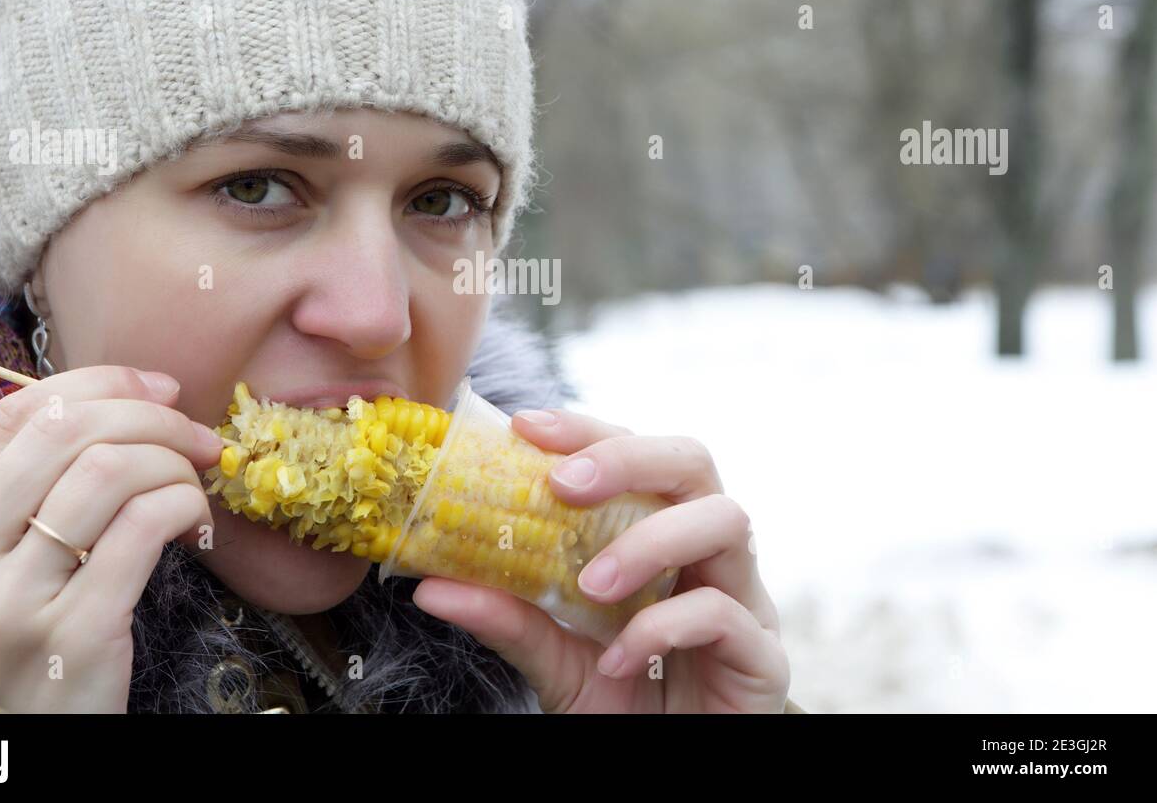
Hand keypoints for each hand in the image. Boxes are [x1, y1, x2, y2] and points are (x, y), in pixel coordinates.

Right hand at [0, 366, 220, 711]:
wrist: (15, 747)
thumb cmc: (14, 634)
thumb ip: (27, 481)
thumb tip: (135, 392)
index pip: (13, 416)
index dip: (99, 385)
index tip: (157, 390)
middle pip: (65, 434)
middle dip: (150, 418)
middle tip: (195, 435)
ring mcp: (3, 606)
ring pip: (108, 473)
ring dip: (173, 464)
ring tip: (191, 486)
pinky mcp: (70, 637)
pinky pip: (143, 528)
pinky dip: (185, 505)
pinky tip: (193, 523)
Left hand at [410, 407, 789, 712]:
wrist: (670, 770)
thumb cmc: (620, 700)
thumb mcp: (551, 655)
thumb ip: (506, 616)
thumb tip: (431, 585)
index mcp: (660, 532)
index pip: (634, 453)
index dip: (586, 430)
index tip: (526, 425)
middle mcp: (707, 553)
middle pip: (693, 461)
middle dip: (628, 457)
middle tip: (564, 485)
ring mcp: (744, 598)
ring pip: (726, 520)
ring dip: (650, 541)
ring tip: (593, 585)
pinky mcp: (762, 655)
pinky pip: (723, 613)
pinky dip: (661, 628)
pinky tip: (618, 657)